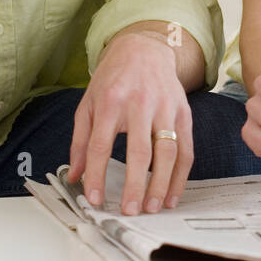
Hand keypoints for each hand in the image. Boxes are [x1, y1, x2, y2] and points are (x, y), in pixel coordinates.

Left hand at [67, 32, 192, 214]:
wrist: (144, 49)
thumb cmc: (112, 80)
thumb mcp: (87, 104)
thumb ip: (80, 141)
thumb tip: (74, 176)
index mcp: (110, 102)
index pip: (101, 145)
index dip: (96, 175)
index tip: (94, 199)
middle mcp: (140, 104)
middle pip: (139, 151)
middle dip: (135, 185)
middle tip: (130, 210)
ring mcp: (165, 108)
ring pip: (168, 152)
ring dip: (161, 184)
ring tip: (153, 207)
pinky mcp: (184, 112)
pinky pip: (186, 149)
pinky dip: (180, 175)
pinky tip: (171, 194)